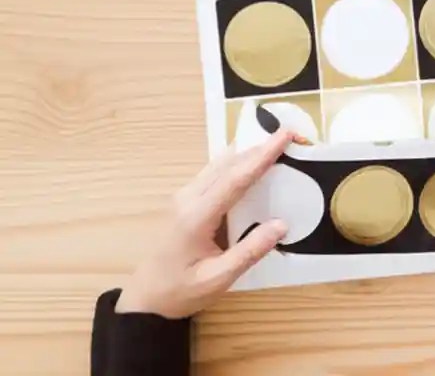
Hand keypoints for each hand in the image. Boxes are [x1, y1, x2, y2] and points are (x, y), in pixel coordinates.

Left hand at [115, 128, 301, 318]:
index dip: (262, 156)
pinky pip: (214, 173)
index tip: (284, 136)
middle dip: (260, 147)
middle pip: (228, 164)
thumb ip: (250, 251)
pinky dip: (237, 163)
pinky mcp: (185, 201)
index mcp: (197, 216)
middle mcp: (188, 199)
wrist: (145, 299)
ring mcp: (184, 198)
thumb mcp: (219, 278)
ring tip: (276, 143)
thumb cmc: (181, 291)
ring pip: (220, 164)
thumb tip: (282, 224)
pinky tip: (251, 162)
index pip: (235, 178)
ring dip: (249, 152)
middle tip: (290, 135)